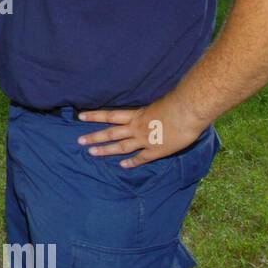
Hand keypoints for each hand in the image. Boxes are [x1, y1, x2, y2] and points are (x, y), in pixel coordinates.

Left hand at [76, 99, 205, 167]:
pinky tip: (122, 166)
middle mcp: (136, 128)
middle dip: (94, 137)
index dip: (94, 116)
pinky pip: (141, 158)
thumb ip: (153, 108)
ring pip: (120, 147)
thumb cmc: (178, 102)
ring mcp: (145, 140)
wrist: (188, 111)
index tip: (80, 116)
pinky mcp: (156, 151)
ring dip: (105, 150)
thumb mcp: (159, 102)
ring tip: (91, 153)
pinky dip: (132, 163)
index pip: (110, 115)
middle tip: (79, 141)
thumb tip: (153, 108)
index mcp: (137, 114)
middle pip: (110, 133)